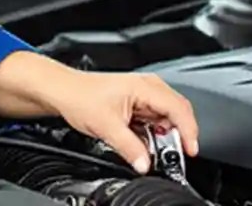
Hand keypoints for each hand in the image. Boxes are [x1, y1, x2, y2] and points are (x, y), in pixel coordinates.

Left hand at [0, 51, 198, 173]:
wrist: (62, 91)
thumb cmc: (79, 96)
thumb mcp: (106, 127)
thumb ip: (130, 148)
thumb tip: (145, 164)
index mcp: (144, 87)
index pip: (179, 109)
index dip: (189, 131)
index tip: (189, 150)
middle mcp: (147, 87)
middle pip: (177, 112)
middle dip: (179, 134)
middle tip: (174, 155)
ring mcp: (143, 94)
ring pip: (166, 117)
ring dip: (164, 135)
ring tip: (152, 148)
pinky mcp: (137, 103)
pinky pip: (154, 120)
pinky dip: (154, 133)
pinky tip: (143, 141)